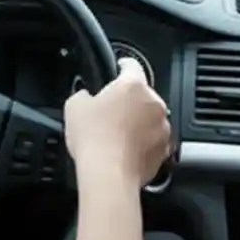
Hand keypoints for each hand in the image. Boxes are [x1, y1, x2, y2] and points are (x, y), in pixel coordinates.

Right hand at [64, 58, 171, 187]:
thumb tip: (85, 97)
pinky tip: (126, 151)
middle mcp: (154, 103)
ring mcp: (162, 128)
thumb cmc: (93, 139)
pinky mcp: (164, 150)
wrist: (109, 175)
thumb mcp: (75, 107)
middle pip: (142, 95)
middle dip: (129, 102)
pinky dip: (144, 143)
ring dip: (138, 123)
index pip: (132, 65)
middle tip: (109, 113)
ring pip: (150, 118)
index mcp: (134, 85)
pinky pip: (154, 141)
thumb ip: (83, 94)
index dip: (122, 65)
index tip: (119, 68)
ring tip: (117, 136)